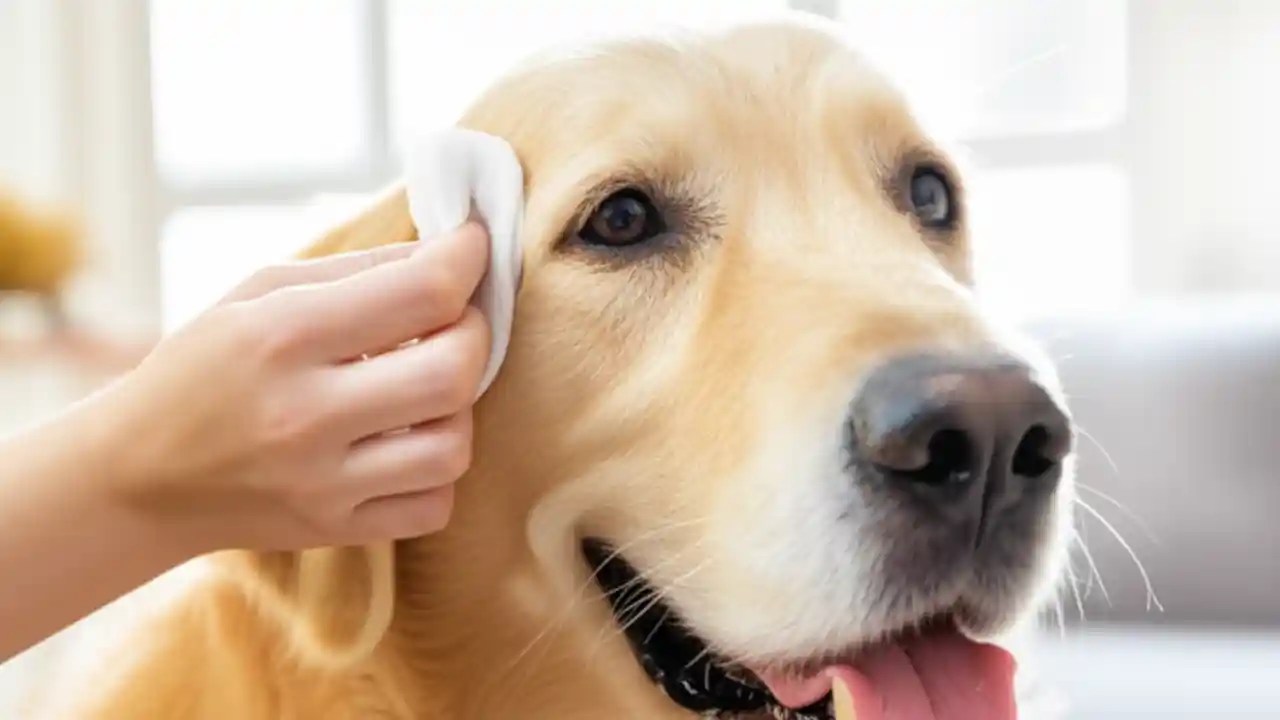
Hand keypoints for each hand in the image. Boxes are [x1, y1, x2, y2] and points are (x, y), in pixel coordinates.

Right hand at [91, 223, 490, 552]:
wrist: (136, 478)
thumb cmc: (203, 369)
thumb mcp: (257, 294)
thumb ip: (358, 271)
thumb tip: (449, 255)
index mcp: (284, 335)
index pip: (421, 293)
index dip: (466, 261)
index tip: (474, 245)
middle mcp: (305, 413)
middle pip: (453, 372)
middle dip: (475, 334)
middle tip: (455, 321)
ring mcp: (323, 483)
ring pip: (454, 446)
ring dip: (459, 407)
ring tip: (425, 387)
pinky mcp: (335, 530)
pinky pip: (435, 505)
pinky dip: (438, 470)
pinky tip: (408, 442)